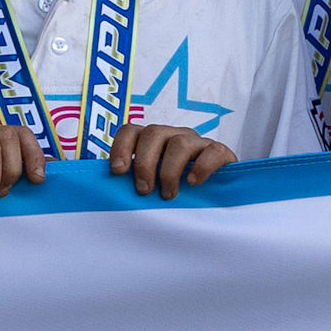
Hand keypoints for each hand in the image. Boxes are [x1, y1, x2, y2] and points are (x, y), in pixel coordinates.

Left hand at [106, 115, 236, 197]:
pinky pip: (212, 151)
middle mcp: (173, 136)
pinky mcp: (220, 153)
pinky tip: (193, 183)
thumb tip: (110, 194)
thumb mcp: (152, 187)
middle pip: (153, 133)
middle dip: (144, 163)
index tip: (118, 172)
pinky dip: (201, 167)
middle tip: (144, 191)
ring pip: (180, 143)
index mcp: (153, 141)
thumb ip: (135, 184)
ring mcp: (197, 142)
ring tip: (168, 195)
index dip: (121, 147)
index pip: (131, 131)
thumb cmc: (177, 194)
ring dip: (169, 171)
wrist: (217, 199)